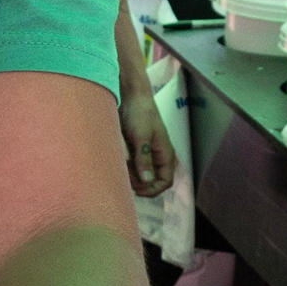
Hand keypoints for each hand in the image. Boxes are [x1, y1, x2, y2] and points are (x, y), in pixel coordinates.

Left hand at [118, 80, 181, 198]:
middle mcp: (159, 156)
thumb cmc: (140, 113)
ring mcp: (149, 153)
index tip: (136, 189)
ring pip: (143, 175)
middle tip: (125, 178)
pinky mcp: (139, 149)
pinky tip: (120, 162)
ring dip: (133, 177)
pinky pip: (136, 166)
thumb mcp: (140, 136)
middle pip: (154, 181)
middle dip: (140, 184)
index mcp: (165, 154)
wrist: (132, 96)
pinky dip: (129, 168)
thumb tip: (147, 180)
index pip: (165, 182)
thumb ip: (143, 159)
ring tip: (122, 169)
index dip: (153, 190)